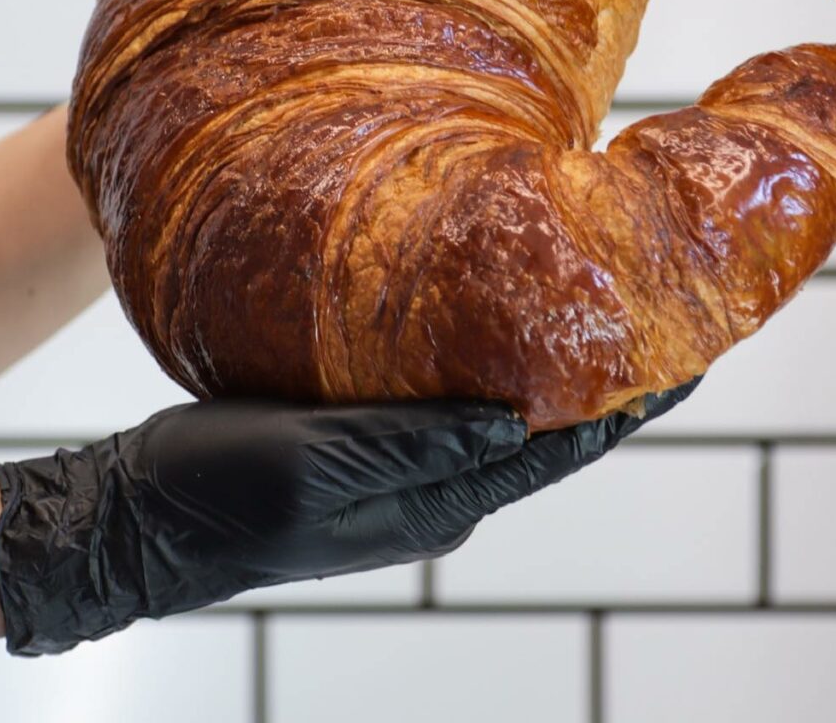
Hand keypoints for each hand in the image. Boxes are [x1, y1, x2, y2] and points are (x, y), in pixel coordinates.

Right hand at [0, 378, 700, 655]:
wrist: (144, 518)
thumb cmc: (222, 493)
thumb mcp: (312, 467)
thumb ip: (411, 447)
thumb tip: (512, 421)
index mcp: (432, 502)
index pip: (556, 448)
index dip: (626, 407)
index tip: (691, 361)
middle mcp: (436, 492)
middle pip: (548, 431)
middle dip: (613, 386)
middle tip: (674, 321)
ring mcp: (407, 473)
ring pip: (511, 417)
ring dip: (565, 375)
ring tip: (616, 317)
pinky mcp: (375, 446)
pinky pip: (461, 406)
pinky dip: (504, 371)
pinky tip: (513, 329)